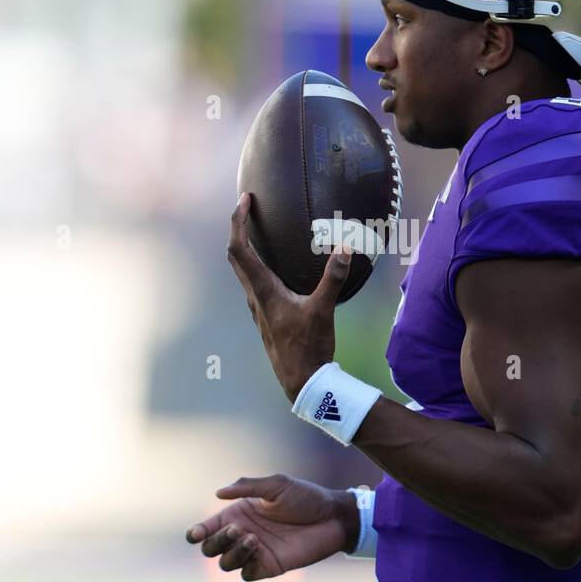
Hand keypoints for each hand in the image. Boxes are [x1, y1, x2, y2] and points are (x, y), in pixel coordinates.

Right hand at [186, 473, 360, 580]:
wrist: (333, 517)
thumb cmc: (306, 497)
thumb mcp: (277, 484)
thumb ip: (247, 487)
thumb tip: (218, 493)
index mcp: (239, 513)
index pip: (208, 527)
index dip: (196, 532)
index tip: (196, 533)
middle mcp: (243, 534)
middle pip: (211, 548)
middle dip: (217, 540)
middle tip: (237, 529)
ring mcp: (255, 552)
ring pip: (225, 563)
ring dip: (231, 552)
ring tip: (251, 538)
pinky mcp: (269, 566)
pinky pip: (246, 573)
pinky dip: (245, 564)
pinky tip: (258, 549)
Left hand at [226, 192, 351, 400]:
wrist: (301, 381)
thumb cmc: (308, 347)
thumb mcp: (323, 311)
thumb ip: (332, 278)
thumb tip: (345, 248)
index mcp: (263, 290)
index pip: (240, 248)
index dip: (238, 221)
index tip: (245, 200)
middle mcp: (254, 296)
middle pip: (235, 256)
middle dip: (239, 228)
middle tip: (248, 207)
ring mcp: (258, 307)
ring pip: (242, 270)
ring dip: (245, 247)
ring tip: (258, 230)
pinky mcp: (266, 316)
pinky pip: (253, 282)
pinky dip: (256, 265)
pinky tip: (274, 266)